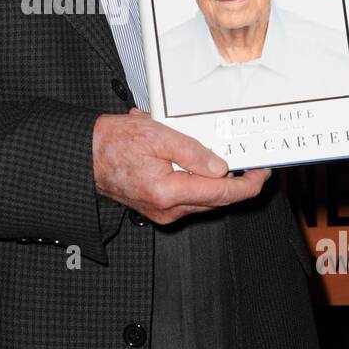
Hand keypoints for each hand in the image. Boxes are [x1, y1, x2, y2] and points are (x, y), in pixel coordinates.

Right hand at [93, 108, 270, 224]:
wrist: (86, 156)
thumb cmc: (114, 143)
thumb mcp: (158, 135)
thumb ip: (193, 152)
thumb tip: (222, 167)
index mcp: (169, 191)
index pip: (222, 193)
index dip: (248, 184)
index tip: (261, 172)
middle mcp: (167, 209)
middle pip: (216, 199)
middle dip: (235, 181)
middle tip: (247, 160)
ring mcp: (162, 213)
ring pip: (204, 199)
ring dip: (215, 180)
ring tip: (211, 153)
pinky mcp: (158, 210)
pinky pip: (189, 198)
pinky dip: (196, 181)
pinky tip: (190, 161)